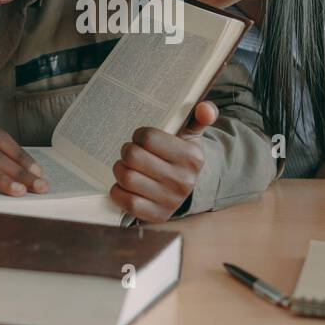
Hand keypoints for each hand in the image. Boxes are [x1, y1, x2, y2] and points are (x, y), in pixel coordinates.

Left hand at [110, 101, 216, 223]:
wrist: (189, 190)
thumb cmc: (182, 157)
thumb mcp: (192, 135)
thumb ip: (200, 116)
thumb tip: (206, 109)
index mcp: (191, 157)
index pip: (148, 137)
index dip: (139, 135)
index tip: (142, 138)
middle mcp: (183, 181)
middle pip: (133, 156)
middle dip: (127, 151)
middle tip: (131, 152)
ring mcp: (170, 201)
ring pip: (126, 178)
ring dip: (120, 169)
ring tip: (127, 167)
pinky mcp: (157, 216)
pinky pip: (126, 201)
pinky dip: (119, 191)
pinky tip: (125, 185)